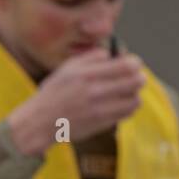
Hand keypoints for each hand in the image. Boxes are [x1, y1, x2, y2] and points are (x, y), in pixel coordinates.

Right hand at [7, 48, 146, 157]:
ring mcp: (100, 109)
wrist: (40, 123)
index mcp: (87, 74)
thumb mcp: (67, 68)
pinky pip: (127, 114)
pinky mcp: (102, 124)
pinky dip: (128, 107)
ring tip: (126, 92)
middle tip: (133, 77)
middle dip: (138, 77)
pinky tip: (120, 104)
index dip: (134, 63)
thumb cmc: (53, 94)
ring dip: (134, 94)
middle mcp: (95, 91)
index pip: (127, 65)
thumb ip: (91, 58)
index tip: (131, 64)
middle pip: (136, 81)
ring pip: (135, 99)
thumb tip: (112, 54)